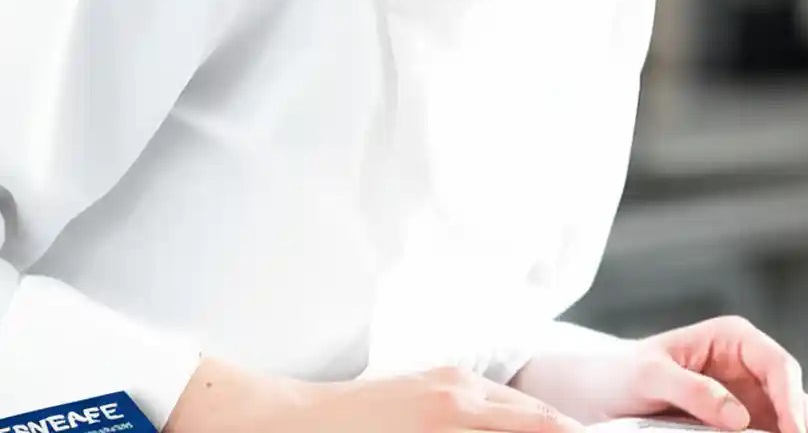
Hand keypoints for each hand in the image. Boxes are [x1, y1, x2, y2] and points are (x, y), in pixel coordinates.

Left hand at [165, 357, 584, 432]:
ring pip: (518, 408)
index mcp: (457, 415)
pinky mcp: (426, 382)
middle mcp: (459, 390)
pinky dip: (514, 421)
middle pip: (543, 417)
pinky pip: (490, 401)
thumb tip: (521, 432)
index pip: (549, 430)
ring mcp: (443, 380)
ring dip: (544, 429)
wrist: (258, 427)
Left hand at [511, 316, 807, 432]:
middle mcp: (746, 363)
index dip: (792, 399)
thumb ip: (692, 389)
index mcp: (732, 338)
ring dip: (788, 431)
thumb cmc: (620, 373)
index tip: (795, 430)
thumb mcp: (649, 376)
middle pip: (790, 392)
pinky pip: (765, 431)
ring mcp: (745, 394)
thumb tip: (739, 415)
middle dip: (798, 422)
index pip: (778, 364)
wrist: (597, 392)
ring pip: (785, 416)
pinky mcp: (738, 421)